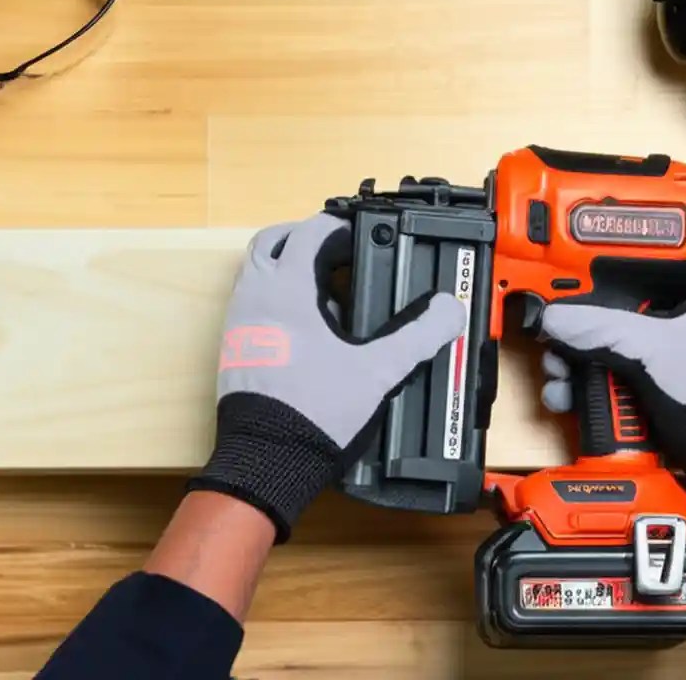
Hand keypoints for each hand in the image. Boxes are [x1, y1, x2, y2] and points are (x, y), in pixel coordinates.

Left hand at [187, 213, 466, 541]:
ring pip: (260, 276)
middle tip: (340, 250)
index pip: (309, 232)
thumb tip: (449, 310)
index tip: (362, 231)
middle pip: (273, 243)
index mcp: (285, 290)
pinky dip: (280, 302)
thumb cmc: (313, 412)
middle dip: (306, 240)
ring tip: (332, 294)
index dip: (339, 225)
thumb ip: (418, 336)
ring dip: (291, 271)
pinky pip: (255, 307)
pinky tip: (314, 333)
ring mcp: (239, 324)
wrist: (267, 459)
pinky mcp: (236, 350)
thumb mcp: (377, 371)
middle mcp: (253, 298)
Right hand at [539, 190, 685, 534]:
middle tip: (611, 272)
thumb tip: (558, 317)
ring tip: (584, 348)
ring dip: (627, 335)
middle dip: (647, 280)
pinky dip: (630, 371)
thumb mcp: (655, 353)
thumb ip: (603, 330)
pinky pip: (665, 365)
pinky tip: (592, 388)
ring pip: (673, 326)